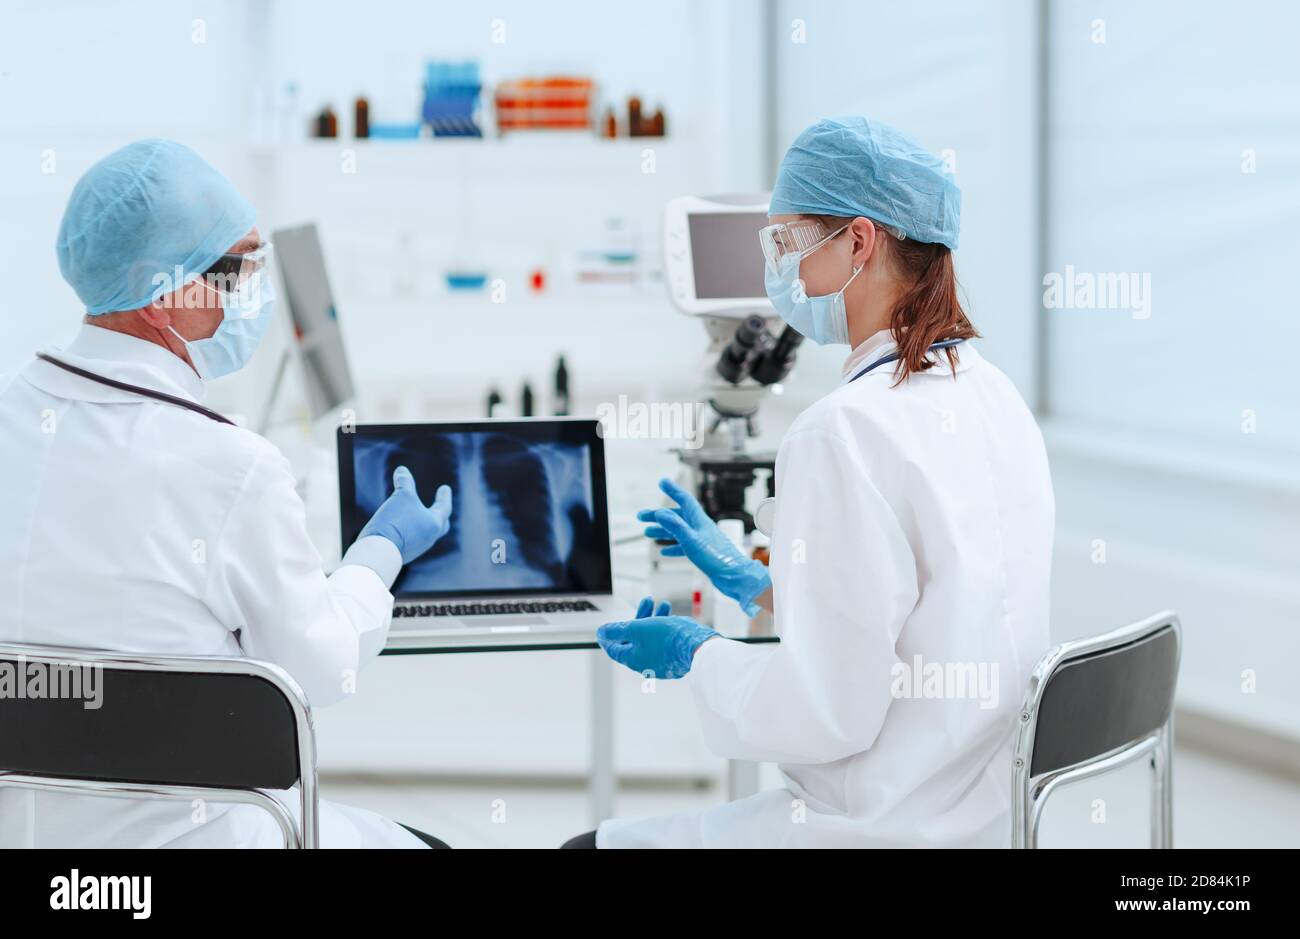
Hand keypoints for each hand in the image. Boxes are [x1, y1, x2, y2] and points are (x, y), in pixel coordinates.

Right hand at [358, 465, 452, 563]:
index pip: (444, 507)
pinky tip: (400, 528)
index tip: (445, 488)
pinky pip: (410, 541)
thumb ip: (404, 482)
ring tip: (415, 514)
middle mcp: (429, 539)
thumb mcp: (401, 496)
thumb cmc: (395, 521)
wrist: (379, 551)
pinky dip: (408, 531)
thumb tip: (402, 470)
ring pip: (423, 534)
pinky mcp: (403, 555)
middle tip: (439, 506)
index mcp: (435, 524)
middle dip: (440, 514)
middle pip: (440, 525)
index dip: (444, 496)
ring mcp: (417, 549)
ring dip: (421, 523)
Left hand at [596, 596, 718, 679]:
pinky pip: (663, 641)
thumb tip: (602, 632)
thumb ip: (617, 630)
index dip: (608, 637)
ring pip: (651, 637)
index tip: (604, 629)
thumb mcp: (638, 628)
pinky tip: (670, 616)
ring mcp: (660, 662)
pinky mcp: (673, 659)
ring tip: (662, 603)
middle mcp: (645, 664)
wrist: (697, 646)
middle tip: (646, 601)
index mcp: (633, 659)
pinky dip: (663, 627)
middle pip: (635, 639)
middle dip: (639, 617)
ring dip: (654, 618)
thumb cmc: (668, 637)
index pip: (614, 649)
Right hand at [638, 478, 771, 615]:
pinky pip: (684, 546)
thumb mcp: (692, 540)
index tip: (663, 482)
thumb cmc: (717, 558)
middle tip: (641, 516)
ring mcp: (702, 540)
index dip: (673, 490)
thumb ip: (676, 526)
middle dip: (659, 515)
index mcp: (699, 521)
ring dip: (663, 531)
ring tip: (647, 533)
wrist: (734, 576)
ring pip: (678, 532)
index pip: (684, 500)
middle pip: (676, 516)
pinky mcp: (703, 553)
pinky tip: (664, 552)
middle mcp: (700, 528)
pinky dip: (673, 547)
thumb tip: (660, 513)